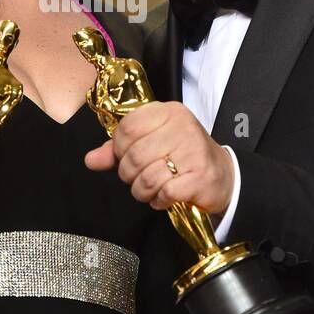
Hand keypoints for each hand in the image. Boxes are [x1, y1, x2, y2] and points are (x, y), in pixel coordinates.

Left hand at [84, 101, 233, 213]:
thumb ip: (119, 150)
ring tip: (150, 189)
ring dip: (142, 190)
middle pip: (133, 155)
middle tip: (138, 177)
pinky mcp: (199, 177)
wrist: (223, 175)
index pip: (127, 127)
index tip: (126, 156)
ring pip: (146, 177)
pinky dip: (159, 200)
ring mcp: (193, 152)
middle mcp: (182, 128)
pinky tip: (165, 196)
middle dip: (129, 174)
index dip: (119, 148)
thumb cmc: (182, 156)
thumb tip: (90, 160)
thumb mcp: (153, 143)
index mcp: (168, 112)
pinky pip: (164, 192)